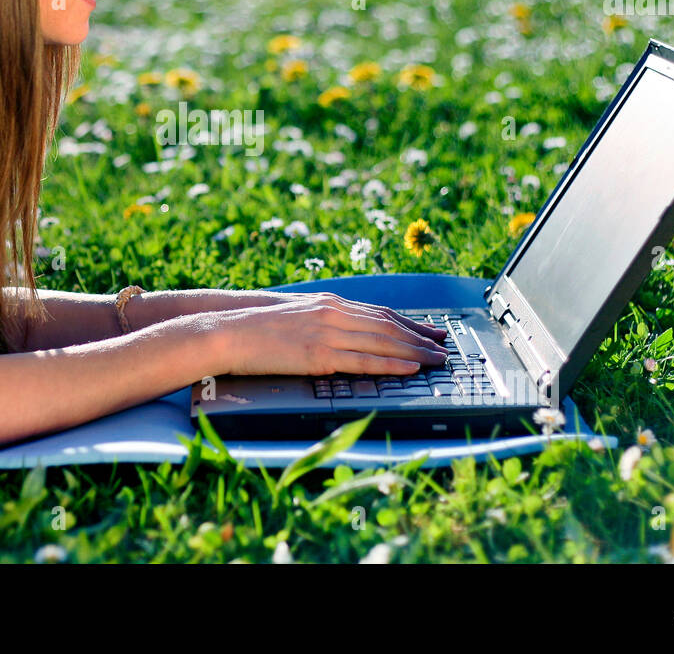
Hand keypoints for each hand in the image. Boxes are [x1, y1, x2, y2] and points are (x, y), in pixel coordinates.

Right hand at [202, 292, 449, 376]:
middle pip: (389, 325)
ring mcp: (328, 333)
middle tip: (444, 348)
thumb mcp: (296, 315)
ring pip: (383, 342)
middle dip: (420, 338)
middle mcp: (334, 313)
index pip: (380, 313)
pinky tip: (409, 369)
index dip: (409, 323)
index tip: (431, 331)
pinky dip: (391, 365)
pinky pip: (363, 361)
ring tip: (436, 361)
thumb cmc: (257, 327)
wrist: (229, 331)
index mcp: (330, 303)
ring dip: (414, 352)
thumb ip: (322, 320)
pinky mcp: (319, 355)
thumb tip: (342, 331)